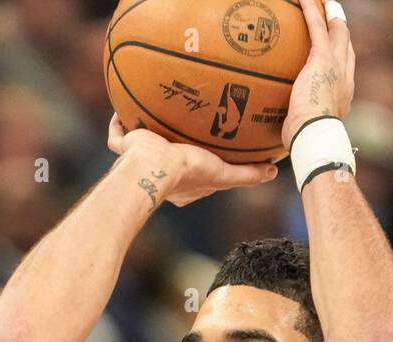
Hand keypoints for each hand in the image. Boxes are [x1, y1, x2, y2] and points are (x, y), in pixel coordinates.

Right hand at [107, 114, 276, 207]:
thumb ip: (247, 175)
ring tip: (154, 111)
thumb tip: (274, 172)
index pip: (194, 172)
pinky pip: (118, 135)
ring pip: (140, 146)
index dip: (202, 162)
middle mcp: (159, 175)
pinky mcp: (124, 148)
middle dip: (172, 144)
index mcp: (181, 186)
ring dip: (146, 132)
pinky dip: (120, 123)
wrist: (154, 165)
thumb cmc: (188, 171)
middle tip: (182, 127)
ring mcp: (138, 161)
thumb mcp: (224, 175)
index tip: (209, 149)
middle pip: (166, 157)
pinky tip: (125, 104)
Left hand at [282, 0, 355, 152]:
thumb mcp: (303, 136)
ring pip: (336, 32)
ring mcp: (336, 66)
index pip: (344, 72)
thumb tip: (278, 144)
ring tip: (321, 2)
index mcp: (342, 96)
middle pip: (345, 47)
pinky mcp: (321, 58)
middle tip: (333, 17)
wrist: (314, 136)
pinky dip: (312, 11)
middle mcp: (345, 78)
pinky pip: (317, 28)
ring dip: (329, 14)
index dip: (341, 58)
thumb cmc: (307, 143)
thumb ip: (295, 131)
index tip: (335, 53)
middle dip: (340, 30)